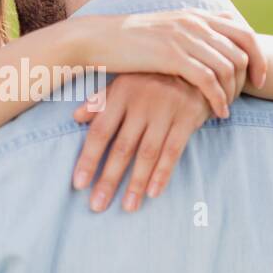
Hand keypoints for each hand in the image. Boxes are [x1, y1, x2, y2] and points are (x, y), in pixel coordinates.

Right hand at [70, 10, 267, 118]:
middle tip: (251, 96)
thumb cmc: (128, 41)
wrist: (97, 39)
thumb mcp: (165, 32)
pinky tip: (216, 113)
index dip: (258, 55)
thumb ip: (189, 37)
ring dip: (233, 91)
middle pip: (243, 48)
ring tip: (228, 108)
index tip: (258, 77)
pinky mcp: (171, 56)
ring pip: (228, 66)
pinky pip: (208, 80)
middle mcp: (194, 22)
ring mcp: (184, 38)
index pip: (243, 31)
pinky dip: (217, 99)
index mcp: (195, 15)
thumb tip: (210, 53)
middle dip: (252, 75)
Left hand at [70, 73, 212, 212]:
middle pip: (122, 147)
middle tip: (97, 205)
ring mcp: (166, 110)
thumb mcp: (126, 81)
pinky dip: (163, 173)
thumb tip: (76, 117)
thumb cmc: (153, 77)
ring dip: (136, 183)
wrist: (196, 65)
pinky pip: (174, 150)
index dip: (89, 158)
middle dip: (109, 179)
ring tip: (127, 207)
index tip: (79, 184)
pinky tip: (153, 193)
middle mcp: (142, 102)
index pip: (100, 131)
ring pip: (148, 153)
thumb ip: (101, 100)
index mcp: (122, 93)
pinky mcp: (188, 117)